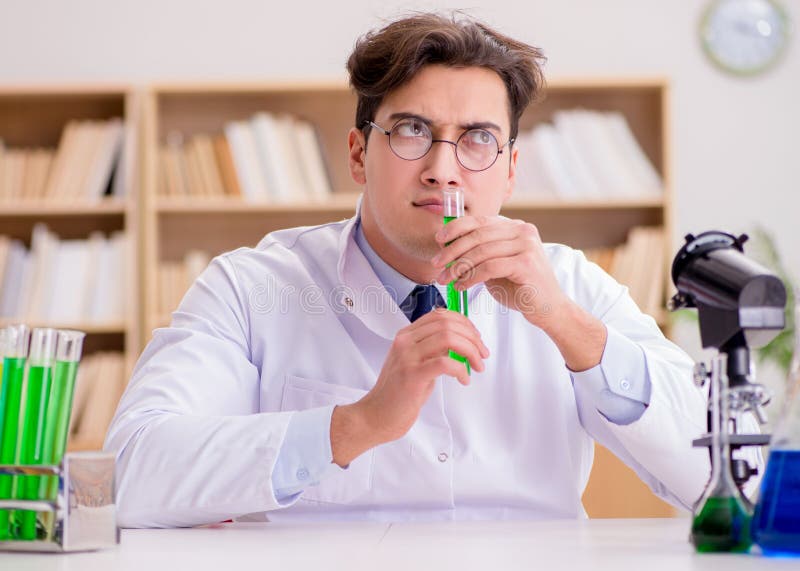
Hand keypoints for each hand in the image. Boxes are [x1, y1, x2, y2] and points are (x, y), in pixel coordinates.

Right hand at [330, 308, 488, 465]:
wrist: (376, 416)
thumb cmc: (398, 393)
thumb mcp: (415, 363)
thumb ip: (433, 349)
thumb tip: (460, 342)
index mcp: (406, 335)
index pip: (440, 315)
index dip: (464, 323)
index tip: (476, 338)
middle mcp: (405, 341)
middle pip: (447, 324)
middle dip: (472, 337)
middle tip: (482, 354)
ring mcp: (407, 357)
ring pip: (448, 338)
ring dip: (470, 351)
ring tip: (477, 366)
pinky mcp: (412, 375)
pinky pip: (445, 363)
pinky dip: (460, 369)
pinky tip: (464, 380)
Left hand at [431, 215, 567, 326]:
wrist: (549, 309)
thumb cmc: (520, 287)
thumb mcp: (496, 264)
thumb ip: (478, 252)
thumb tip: (446, 245)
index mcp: (515, 226)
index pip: (479, 220)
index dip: (456, 228)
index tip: (438, 240)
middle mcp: (523, 230)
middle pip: (477, 235)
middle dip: (452, 251)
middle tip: (436, 264)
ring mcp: (527, 245)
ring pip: (481, 252)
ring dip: (458, 267)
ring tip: (445, 279)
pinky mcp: (526, 263)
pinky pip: (489, 267)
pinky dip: (470, 277)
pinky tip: (461, 286)